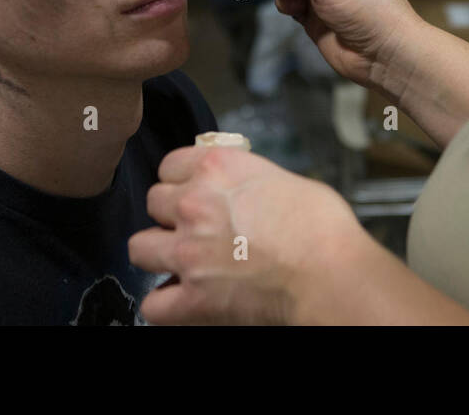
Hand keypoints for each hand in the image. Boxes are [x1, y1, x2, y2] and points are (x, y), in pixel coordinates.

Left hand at [129, 145, 364, 324]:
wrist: (329, 274)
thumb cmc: (322, 228)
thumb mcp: (287, 180)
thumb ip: (251, 180)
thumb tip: (247, 192)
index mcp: (218, 169)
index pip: (170, 164)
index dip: (182, 180)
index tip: (191, 189)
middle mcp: (195, 204)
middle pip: (154, 202)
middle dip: (170, 215)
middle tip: (193, 227)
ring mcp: (188, 252)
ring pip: (139, 247)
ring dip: (158, 254)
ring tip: (179, 262)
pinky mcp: (192, 298)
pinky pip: (153, 304)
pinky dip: (165, 304)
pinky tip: (182, 300)